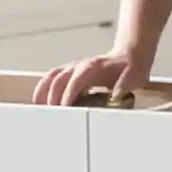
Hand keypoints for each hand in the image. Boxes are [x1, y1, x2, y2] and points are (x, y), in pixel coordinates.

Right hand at [32, 50, 151, 105]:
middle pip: (58, 80)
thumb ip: (124, 85)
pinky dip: (43, 89)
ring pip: (51, 77)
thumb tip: (115, 95)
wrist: (130, 54)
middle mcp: (79, 66)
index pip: (75, 82)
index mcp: (92, 68)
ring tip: (38, 109)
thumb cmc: (131, 68)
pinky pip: (52, 78)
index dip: (68, 96)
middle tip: (51, 117)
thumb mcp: (134, 77)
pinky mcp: (71, 73)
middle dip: (52, 98)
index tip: (63, 110)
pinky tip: (40, 101)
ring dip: (43, 92)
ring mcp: (74, 68)